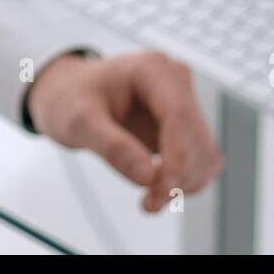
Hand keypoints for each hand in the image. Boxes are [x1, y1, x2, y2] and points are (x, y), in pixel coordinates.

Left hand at [25, 50, 222, 212]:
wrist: (69, 94)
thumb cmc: (71, 98)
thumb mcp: (79, 121)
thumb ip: (112, 147)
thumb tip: (147, 177)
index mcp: (152, 69)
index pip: (179, 115)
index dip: (177, 157)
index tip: (161, 189)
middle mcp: (175, 81)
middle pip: (196, 138)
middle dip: (177, 176)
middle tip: (148, 203)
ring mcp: (182, 104)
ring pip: (204, 154)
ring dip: (183, 183)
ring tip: (149, 198)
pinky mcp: (184, 127)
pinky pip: (199, 161)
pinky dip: (184, 181)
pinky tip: (157, 188)